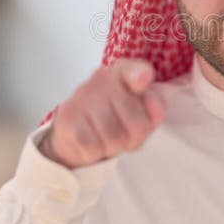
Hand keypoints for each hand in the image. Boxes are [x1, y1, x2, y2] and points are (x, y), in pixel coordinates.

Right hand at [38, 58, 165, 168]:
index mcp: (125, 72)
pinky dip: (96, 152)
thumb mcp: (142, 110)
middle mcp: (102, 79)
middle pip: (137, 123)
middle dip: (134, 137)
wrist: (74, 133)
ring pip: (116, 139)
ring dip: (114, 146)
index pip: (134, 70)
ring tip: (106, 136)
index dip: (141, 75)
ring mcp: (82, 97)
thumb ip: (155, 106)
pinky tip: (92, 141)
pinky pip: (94, 148)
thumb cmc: (114, 118)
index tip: (144, 78)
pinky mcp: (67, 119)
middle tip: (124, 131)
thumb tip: (156, 105)